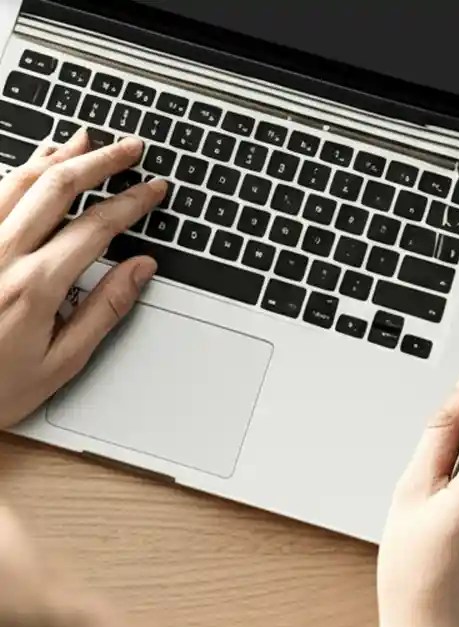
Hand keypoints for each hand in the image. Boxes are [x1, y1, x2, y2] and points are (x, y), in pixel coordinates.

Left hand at [0, 131, 164, 428]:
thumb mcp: (61, 364)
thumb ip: (104, 310)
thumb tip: (140, 269)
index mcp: (36, 286)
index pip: (98, 227)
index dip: (133, 202)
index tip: (155, 189)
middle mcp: (1, 255)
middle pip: (59, 187)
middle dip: (101, 160)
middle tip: (129, 147)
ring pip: (18, 181)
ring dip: (56, 156)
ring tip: (84, 141)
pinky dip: (17, 173)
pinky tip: (32, 166)